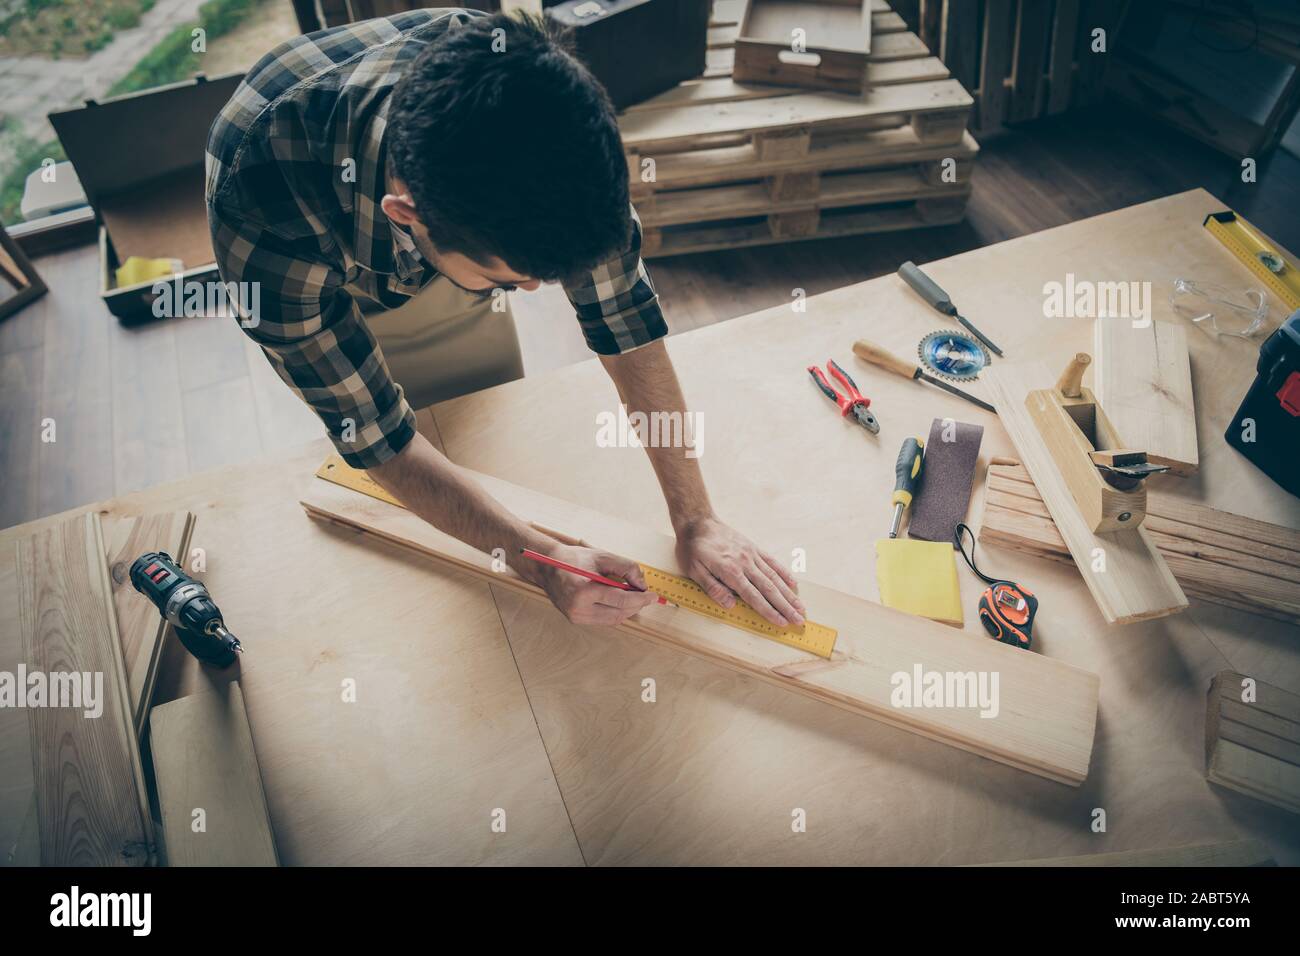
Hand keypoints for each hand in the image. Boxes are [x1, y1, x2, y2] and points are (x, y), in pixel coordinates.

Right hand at [523, 543, 658, 626]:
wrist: (547, 567)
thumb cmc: (574, 559)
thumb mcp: (602, 556)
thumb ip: (626, 568)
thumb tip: (642, 584)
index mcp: (583, 591)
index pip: (620, 600)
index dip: (640, 599)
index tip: (653, 596)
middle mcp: (578, 608)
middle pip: (618, 613)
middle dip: (636, 606)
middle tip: (647, 597)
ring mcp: (576, 616)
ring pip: (612, 620)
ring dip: (628, 611)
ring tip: (635, 599)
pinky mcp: (576, 619)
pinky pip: (603, 620)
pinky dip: (615, 612)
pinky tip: (621, 603)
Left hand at [675, 516, 804, 626]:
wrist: (698, 522)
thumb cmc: (693, 549)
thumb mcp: (693, 571)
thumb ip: (713, 588)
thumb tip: (730, 605)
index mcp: (730, 571)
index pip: (753, 596)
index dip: (768, 611)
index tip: (781, 622)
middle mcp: (745, 563)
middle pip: (769, 588)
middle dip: (786, 606)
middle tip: (799, 619)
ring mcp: (751, 554)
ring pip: (774, 577)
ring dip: (789, 593)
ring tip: (801, 606)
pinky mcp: (753, 548)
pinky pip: (772, 562)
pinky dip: (784, 573)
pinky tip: (793, 583)